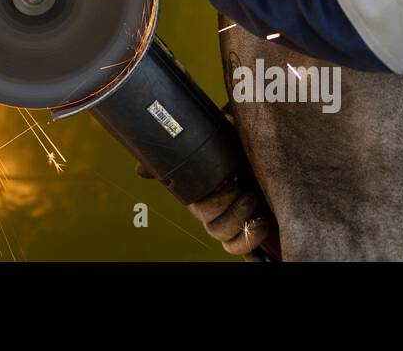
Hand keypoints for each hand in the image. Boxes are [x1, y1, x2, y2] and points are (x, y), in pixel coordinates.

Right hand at [135, 161, 271, 257]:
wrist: (253, 157)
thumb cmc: (230, 151)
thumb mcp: (207, 146)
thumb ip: (174, 155)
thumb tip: (139, 171)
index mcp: (201, 200)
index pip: (204, 212)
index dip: (219, 202)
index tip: (234, 182)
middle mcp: (214, 216)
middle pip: (217, 230)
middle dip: (237, 213)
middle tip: (249, 193)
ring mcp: (232, 226)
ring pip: (231, 244)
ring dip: (249, 233)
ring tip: (262, 216)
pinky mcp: (251, 233)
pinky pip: (247, 253)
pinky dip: (254, 256)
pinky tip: (263, 257)